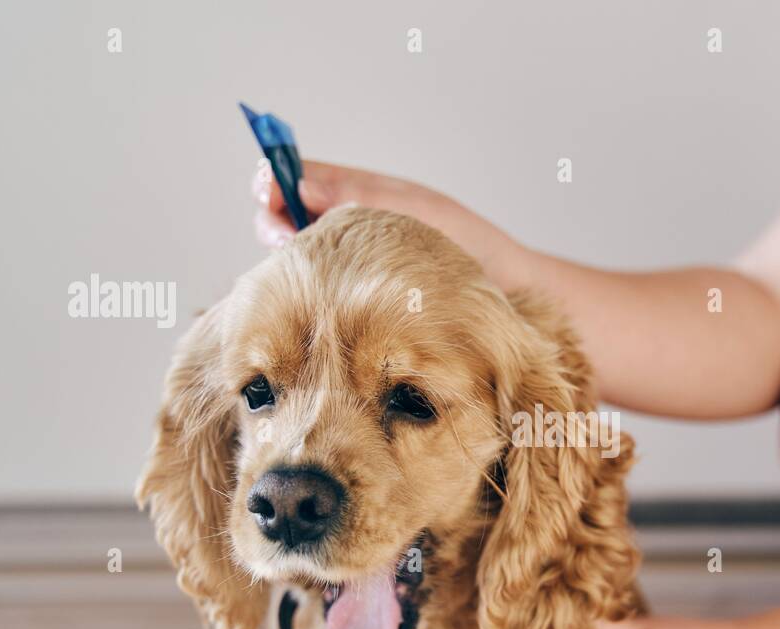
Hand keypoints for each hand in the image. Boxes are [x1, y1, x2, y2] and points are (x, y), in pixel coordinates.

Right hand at [251, 159, 529, 288]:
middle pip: (285, 214)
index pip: (297, 176)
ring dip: (293, 259)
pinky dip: (312, 289)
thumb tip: (299, 185)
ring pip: (299, 252)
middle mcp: (352, 224)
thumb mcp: (417, 214)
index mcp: (364, 193)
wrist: (510, 295)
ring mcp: (353, 260)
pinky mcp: (358, 296)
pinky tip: (326, 300)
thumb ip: (361, 197)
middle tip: (292, 243)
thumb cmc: (473, 250)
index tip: (269, 198)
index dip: (274, 183)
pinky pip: (318, 287)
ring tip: (315, 274)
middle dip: (275, 223)